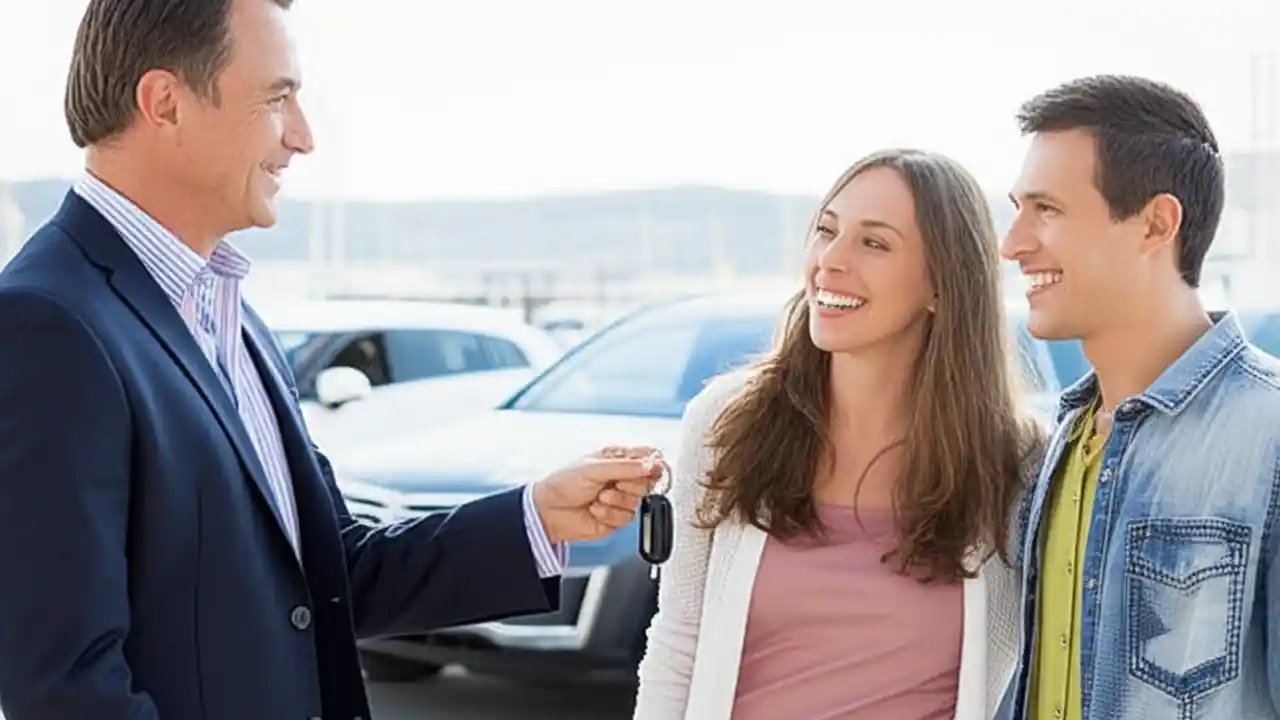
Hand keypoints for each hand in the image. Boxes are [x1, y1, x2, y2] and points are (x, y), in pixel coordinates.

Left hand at [532, 446, 664, 542]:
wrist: (548, 511)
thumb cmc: (564, 483)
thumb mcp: (594, 468)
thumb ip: (626, 467)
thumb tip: (652, 465)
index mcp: (618, 459)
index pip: (649, 458)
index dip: (653, 464)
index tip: (648, 468)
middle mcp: (623, 478)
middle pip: (648, 482)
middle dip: (629, 484)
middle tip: (612, 483)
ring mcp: (620, 499)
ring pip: (637, 502)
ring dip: (615, 500)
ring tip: (597, 497)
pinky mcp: (617, 519)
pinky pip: (626, 518)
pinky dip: (608, 514)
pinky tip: (594, 509)